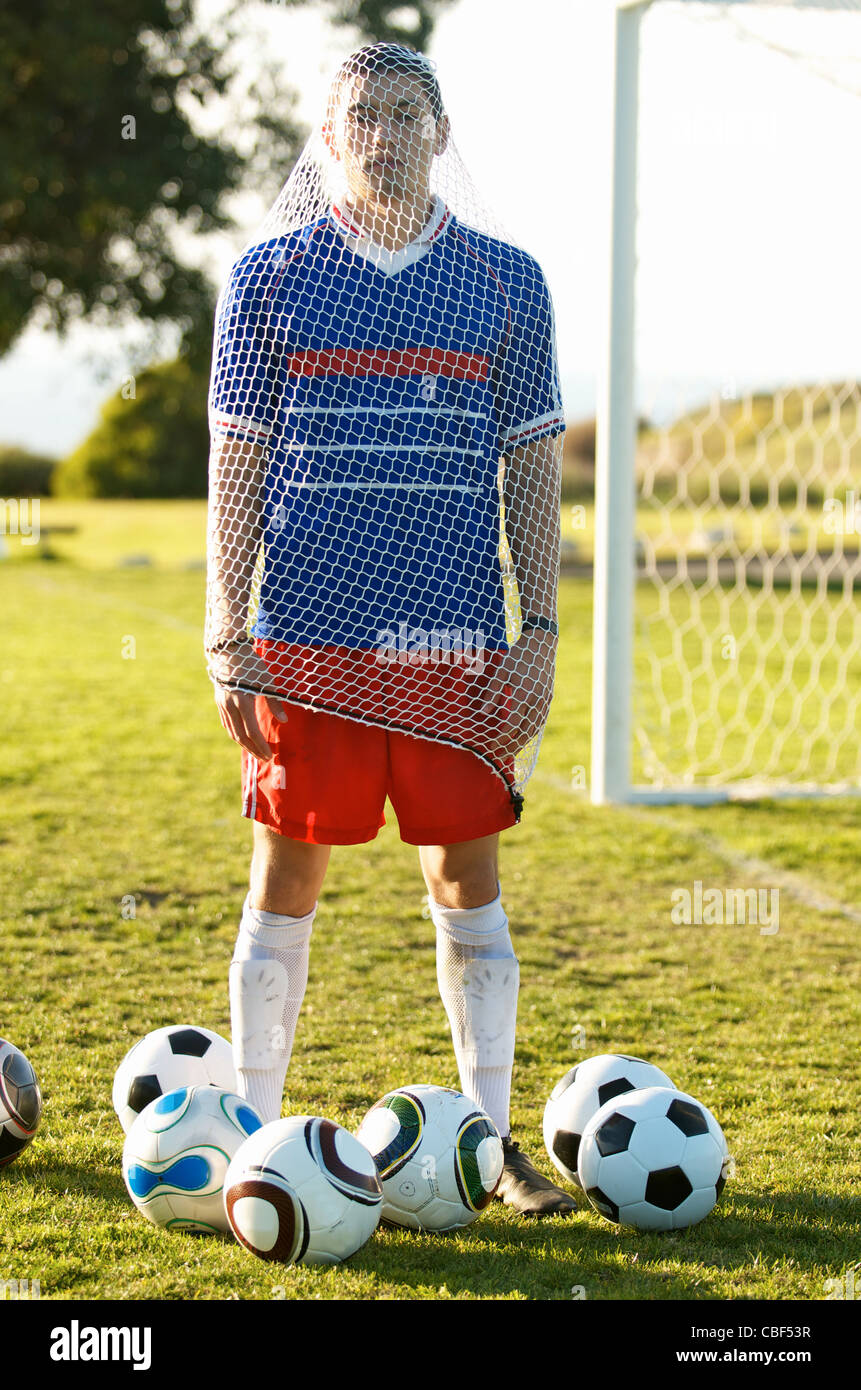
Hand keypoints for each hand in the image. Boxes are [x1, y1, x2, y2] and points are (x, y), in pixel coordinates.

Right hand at [210, 644, 287, 761]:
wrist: (228, 650)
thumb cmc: (252, 664)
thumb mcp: (266, 681)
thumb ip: (275, 702)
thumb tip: (284, 721)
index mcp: (242, 701)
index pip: (252, 731)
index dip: (261, 745)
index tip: (270, 755)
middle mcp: (229, 706)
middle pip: (241, 736)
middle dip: (253, 749)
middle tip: (265, 758)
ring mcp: (222, 704)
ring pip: (232, 731)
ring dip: (244, 744)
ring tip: (256, 752)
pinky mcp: (219, 701)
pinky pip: (227, 723)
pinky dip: (236, 734)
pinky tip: (243, 738)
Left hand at [477, 630, 556, 758]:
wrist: (541, 644)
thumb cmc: (517, 656)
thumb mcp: (500, 671)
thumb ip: (492, 692)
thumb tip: (484, 712)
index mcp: (523, 693)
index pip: (511, 724)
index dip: (501, 738)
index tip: (491, 746)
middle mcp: (536, 700)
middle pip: (523, 731)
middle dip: (511, 746)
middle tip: (499, 757)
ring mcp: (544, 700)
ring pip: (533, 728)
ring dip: (522, 743)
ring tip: (511, 753)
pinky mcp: (548, 698)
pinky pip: (540, 721)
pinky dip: (531, 732)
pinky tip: (523, 738)